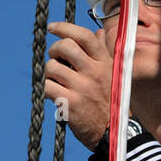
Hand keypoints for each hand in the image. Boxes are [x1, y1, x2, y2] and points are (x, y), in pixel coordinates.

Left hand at [44, 21, 112, 148]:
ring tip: (56, 80)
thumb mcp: (115, 74)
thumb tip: (97, 33)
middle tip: (55, 59)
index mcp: (105, 62)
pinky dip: (45, 88)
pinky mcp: (70, 103)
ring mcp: (82, 87)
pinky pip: (46, 86)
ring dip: (48, 72)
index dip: (64, 28)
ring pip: (51, 67)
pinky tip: (53, 93)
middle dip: (53, 50)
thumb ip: (104, 52)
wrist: (115, 133)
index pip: (84, 36)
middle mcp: (94, 72)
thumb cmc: (112, 101)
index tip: (52, 28)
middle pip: (65, 47)